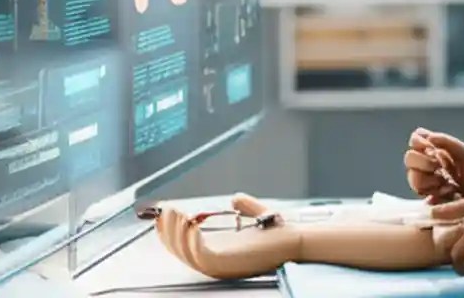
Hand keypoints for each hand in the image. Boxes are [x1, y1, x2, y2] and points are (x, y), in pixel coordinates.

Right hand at [153, 193, 300, 280]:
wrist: (297, 238)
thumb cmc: (280, 232)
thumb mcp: (258, 217)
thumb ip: (246, 207)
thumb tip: (235, 198)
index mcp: (220, 253)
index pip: (186, 248)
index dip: (172, 232)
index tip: (165, 213)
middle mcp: (217, 263)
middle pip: (180, 252)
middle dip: (169, 231)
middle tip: (165, 211)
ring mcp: (221, 265)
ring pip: (186, 254)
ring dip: (175, 233)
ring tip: (173, 214)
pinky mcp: (228, 262)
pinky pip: (200, 254)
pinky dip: (190, 239)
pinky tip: (189, 223)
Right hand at [404, 128, 463, 202]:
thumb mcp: (463, 152)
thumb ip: (445, 141)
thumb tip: (425, 136)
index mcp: (432, 151)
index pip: (414, 142)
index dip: (419, 144)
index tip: (433, 149)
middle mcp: (426, 166)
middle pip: (409, 159)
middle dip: (424, 162)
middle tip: (439, 166)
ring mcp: (426, 183)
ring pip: (413, 178)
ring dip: (430, 179)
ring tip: (447, 182)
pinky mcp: (429, 199)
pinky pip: (421, 194)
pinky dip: (435, 193)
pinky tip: (449, 193)